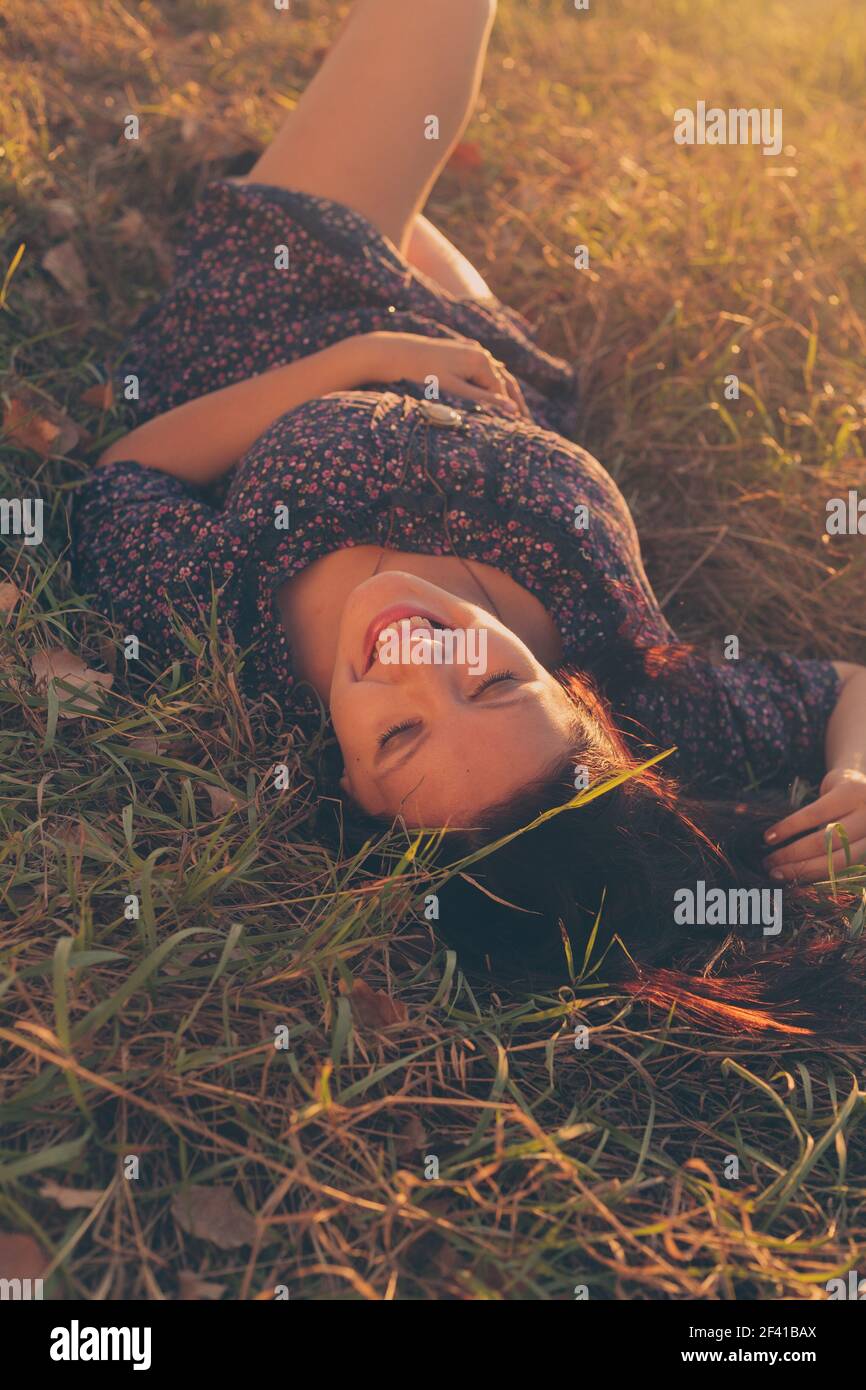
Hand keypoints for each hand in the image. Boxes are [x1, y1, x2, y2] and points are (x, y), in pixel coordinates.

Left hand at [361, 331, 529, 416]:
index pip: (504, 393)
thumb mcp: (453, 391)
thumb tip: (512, 410)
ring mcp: (472, 351)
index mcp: (481, 362)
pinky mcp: (462, 352)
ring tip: (518, 413)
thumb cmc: (421, 375)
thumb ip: (483, 401)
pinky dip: (493, 384)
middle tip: (531, 426)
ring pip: (496, 375)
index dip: (514, 414)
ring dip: (508, 394)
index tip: (524, 432)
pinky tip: (497, 392)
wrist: (394, 353)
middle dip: (518, 404)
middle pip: (506, 383)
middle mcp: (481, 353)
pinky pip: (484, 370)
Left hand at [763, 768, 865, 880]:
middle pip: (827, 843)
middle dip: (794, 855)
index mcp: (850, 794)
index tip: (767, 838)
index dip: (790, 827)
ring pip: (837, 862)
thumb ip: (811, 810)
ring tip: (778, 873)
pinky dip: (819, 877)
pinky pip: (843, 872)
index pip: (815, 814)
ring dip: (804, 871)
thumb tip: (772, 835)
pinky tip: (799, 878)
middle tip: (768, 863)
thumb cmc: (842, 791)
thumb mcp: (829, 789)